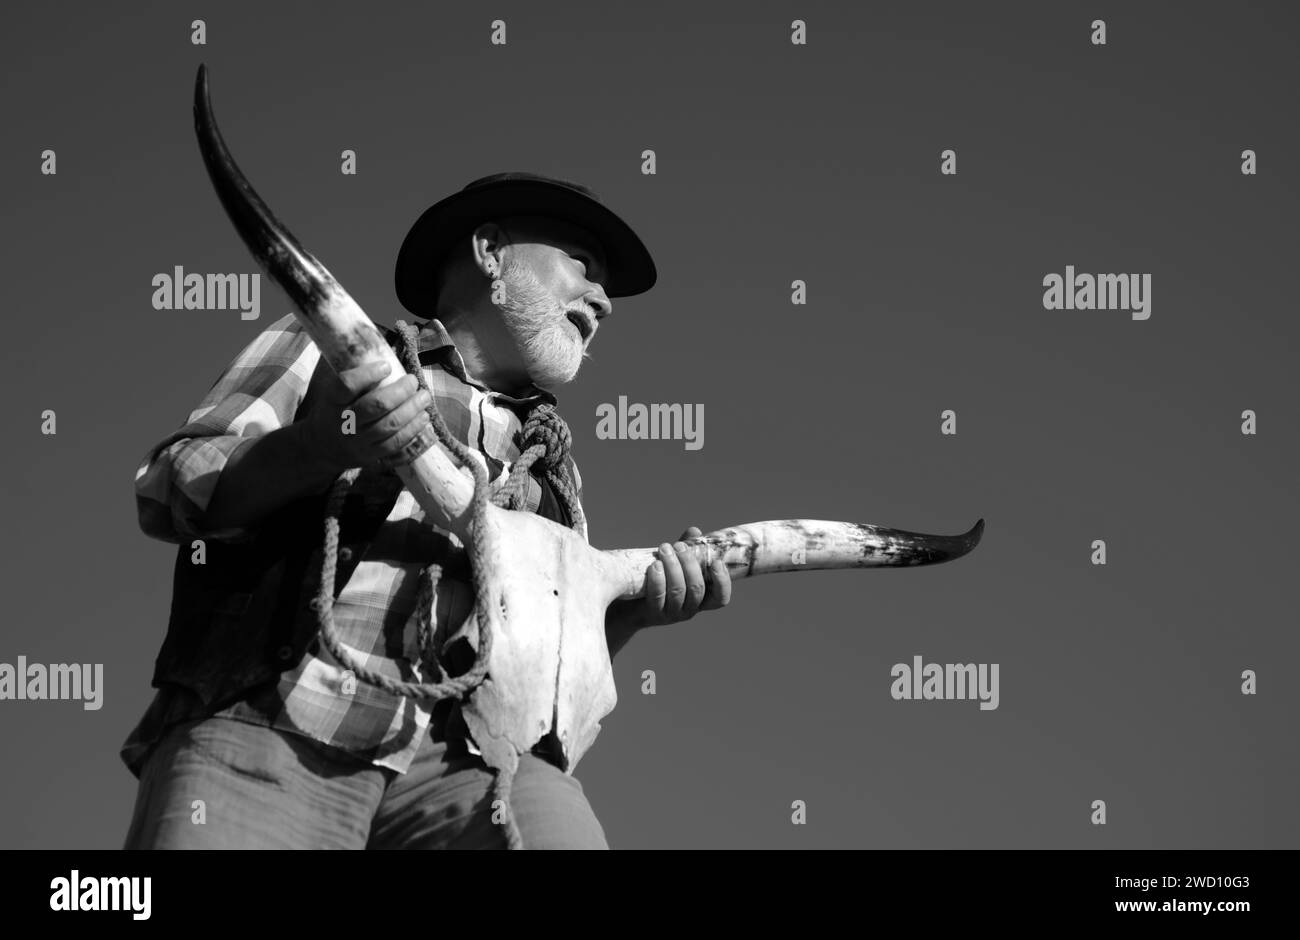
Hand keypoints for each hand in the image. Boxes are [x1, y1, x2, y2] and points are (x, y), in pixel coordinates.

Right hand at [301, 359, 433, 473]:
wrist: (320, 447)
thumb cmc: (334, 411)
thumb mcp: (333, 391)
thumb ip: (354, 373)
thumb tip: (382, 345)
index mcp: (333, 401)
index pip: (347, 385)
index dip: (368, 373)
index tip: (387, 365)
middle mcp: (344, 423)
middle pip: (376, 406)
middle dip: (401, 391)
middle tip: (414, 381)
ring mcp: (358, 443)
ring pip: (390, 428)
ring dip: (413, 411)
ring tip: (424, 399)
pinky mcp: (371, 458)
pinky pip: (396, 449)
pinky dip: (414, 435)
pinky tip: (424, 422)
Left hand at [614, 525, 732, 632]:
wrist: (629, 602)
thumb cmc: (658, 579)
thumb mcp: (675, 564)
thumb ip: (687, 550)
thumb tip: (695, 531)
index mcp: (701, 599)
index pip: (720, 598)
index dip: (722, 582)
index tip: (716, 562)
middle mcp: (689, 609)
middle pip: (697, 589)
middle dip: (689, 564)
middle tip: (679, 545)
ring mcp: (671, 614)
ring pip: (678, 591)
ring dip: (673, 567)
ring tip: (664, 549)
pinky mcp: (653, 614)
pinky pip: (658, 596)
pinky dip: (658, 579)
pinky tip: (655, 565)